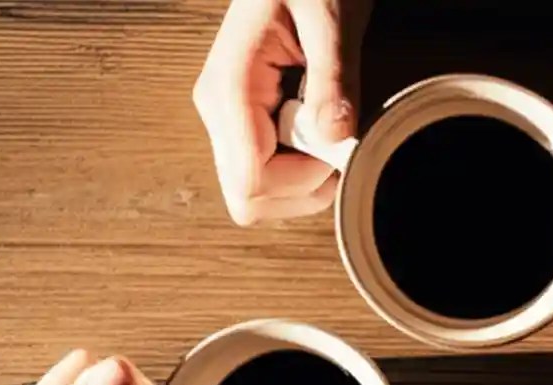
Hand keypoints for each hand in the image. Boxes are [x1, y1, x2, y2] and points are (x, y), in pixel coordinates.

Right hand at [193, 0, 371, 225]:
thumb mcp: (329, 15)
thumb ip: (333, 76)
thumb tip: (335, 136)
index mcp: (228, 87)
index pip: (250, 182)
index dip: (301, 182)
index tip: (335, 145)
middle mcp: (217, 109)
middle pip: (247, 199)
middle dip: (301, 188)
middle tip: (334, 142)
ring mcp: (226, 119)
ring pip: (255, 194)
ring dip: (302, 178)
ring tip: (325, 125)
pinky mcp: (243, 122)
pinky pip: (265, 172)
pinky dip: (300, 166)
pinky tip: (316, 123)